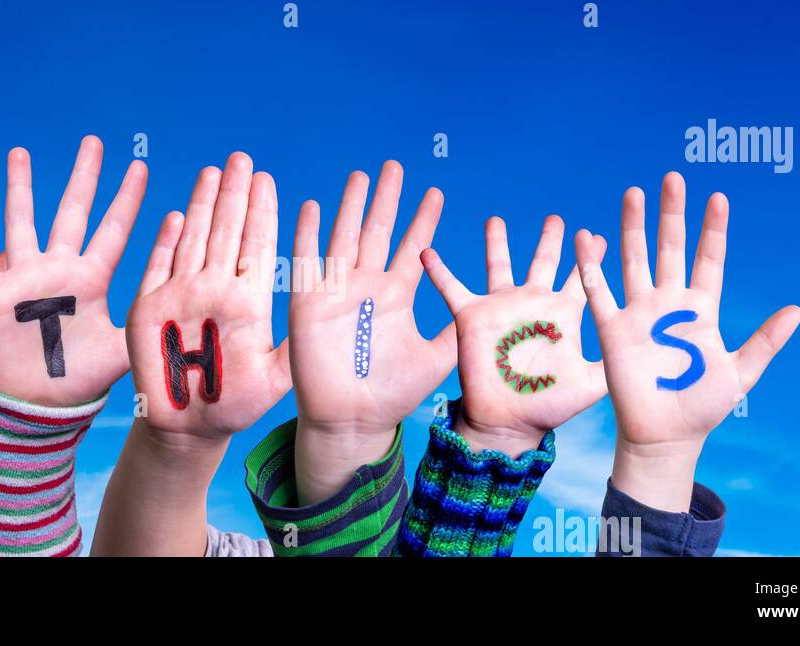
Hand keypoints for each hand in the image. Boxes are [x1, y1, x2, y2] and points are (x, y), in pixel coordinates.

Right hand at [0, 137, 146, 405]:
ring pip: (22, 221)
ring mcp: (25, 279)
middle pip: (73, 212)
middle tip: (94, 141)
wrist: (37, 407)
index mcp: (92, 280)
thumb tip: (185, 310)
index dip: (127, 200)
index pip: (114, 230)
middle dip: (84, 177)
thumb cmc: (80, 381)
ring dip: (20, 188)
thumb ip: (146, 324)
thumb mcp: (121, 350)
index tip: (141, 166)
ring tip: (19, 152)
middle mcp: (59, 270)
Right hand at [125, 153, 289, 441]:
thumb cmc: (235, 405)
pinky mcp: (149, 309)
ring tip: (214, 172)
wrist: (190, 428)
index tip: (267, 179)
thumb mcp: (276, 378)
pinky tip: (175, 215)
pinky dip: (165, 242)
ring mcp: (181, 296)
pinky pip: (158, 268)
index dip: (261, 212)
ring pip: (195, 240)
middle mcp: (215, 291)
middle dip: (234, 195)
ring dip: (202, 206)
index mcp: (247, 301)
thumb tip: (323, 315)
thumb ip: (294, 347)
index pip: (256, 246)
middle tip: (243, 158)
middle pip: (226, 233)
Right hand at [288, 162, 455, 502]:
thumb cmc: (394, 395)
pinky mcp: (310, 304)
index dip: (423, 220)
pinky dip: (307, 234)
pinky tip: (311, 206)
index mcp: (396, 296)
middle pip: (378, 231)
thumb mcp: (437, 358)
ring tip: (360, 176)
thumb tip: (491, 306)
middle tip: (396, 166)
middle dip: (388, 199)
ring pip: (345, 237)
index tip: (436, 193)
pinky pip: (308, 262)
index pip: (412, 248)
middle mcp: (367, 287)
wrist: (353, 421)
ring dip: (351, 207)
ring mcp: (338, 292)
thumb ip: (458, 329)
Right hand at [421, 214, 607, 455]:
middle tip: (557, 218)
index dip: (588, 256)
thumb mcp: (592, 383)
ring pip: (499, 265)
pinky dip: (439, 270)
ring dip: (496, 243)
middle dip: (550, 240)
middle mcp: (533, 305)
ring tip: (495, 220)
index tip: (598, 234)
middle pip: (542, 262)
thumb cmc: (550, 405)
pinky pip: (451, 288)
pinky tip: (427, 251)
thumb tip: (646, 348)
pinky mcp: (472, 317)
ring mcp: (502, 308)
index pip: (580, 277)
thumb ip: (614, 360)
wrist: (508, 421)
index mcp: (562, 315)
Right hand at [574, 172, 799, 509]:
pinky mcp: (613, 331)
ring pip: (634, 260)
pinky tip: (586, 238)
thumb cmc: (702, 408)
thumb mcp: (741, 373)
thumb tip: (798, 310)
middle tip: (671, 179)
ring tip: (632, 193)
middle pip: (670, 249)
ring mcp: (639, 314)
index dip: (713, 230)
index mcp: (701, 311)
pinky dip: (592, 267)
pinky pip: (599, 293)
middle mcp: (669, 305)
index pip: (708, 260)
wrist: (664, 436)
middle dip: (671, 214)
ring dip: (632, 227)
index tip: (717, 198)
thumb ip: (765, 341)